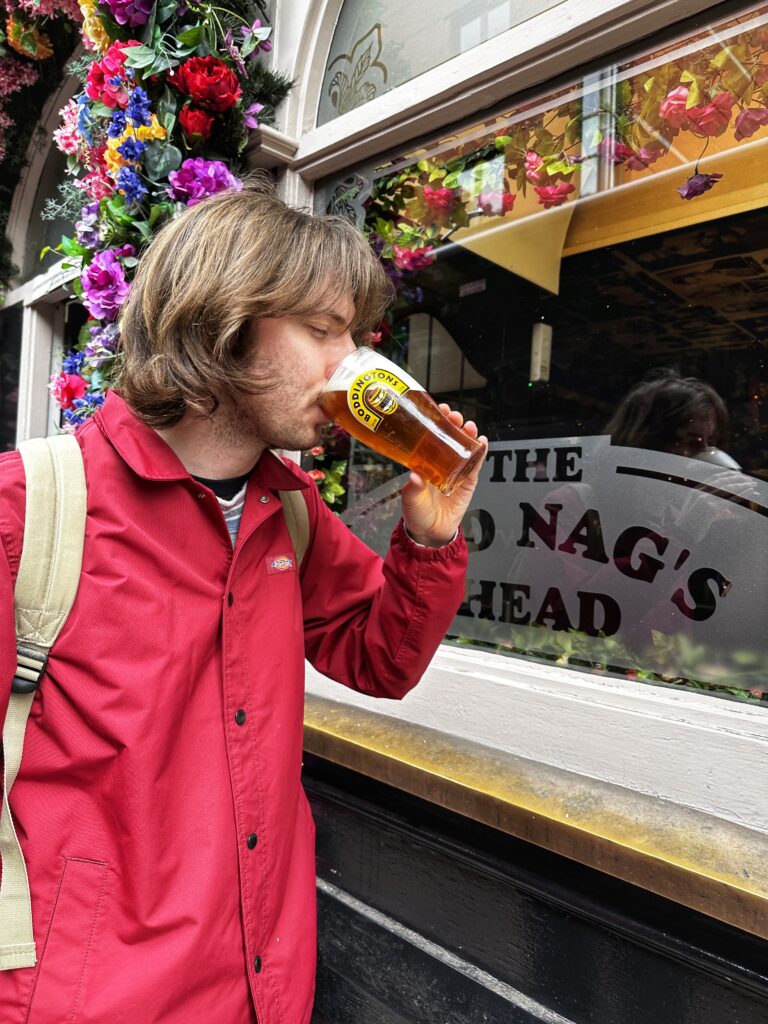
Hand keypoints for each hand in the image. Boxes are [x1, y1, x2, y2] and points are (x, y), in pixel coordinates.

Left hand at [401, 404, 486, 546]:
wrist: (431, 532)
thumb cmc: (417, 513)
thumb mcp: (411, 500)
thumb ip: (413, 489)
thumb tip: (414, 476)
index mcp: (424, 462)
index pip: (430, 436)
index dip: (435, 422)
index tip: (438, 411)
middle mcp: (441, 463)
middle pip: (450, 437)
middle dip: (453, 424)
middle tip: (454, 417)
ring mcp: (456, 470)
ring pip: (464, 447)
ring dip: (468, 434)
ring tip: (469, 426)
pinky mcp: (468, 481)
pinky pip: (476, 465)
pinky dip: (480, 452)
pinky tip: (482, 442)